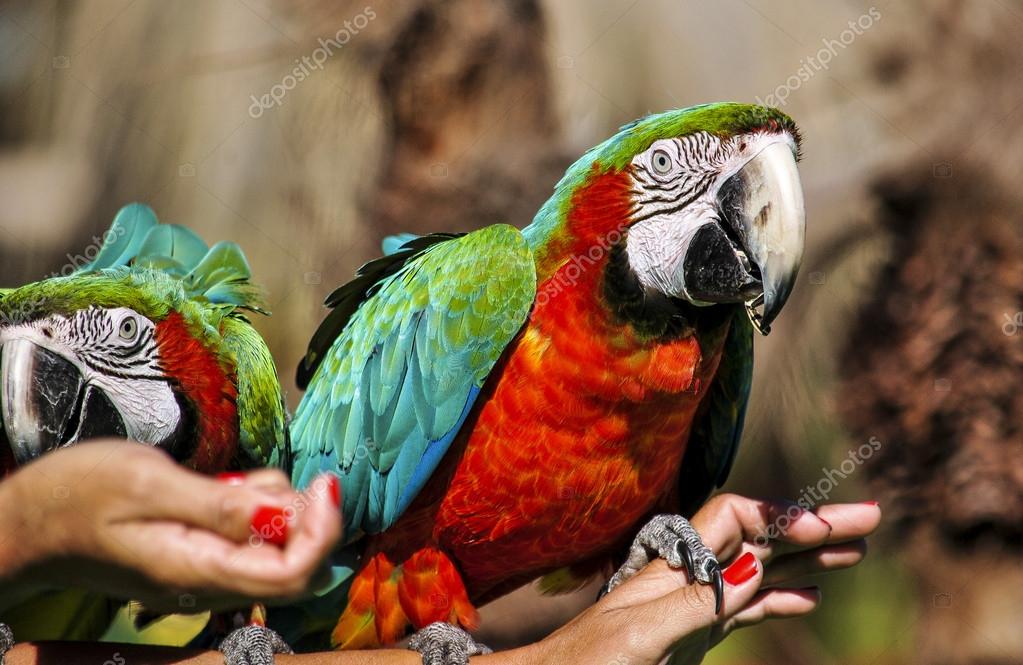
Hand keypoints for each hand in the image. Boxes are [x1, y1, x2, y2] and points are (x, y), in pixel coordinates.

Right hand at [0, 440, 340, 612]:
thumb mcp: (151, 485)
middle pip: (294, 564)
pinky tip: (222, 486)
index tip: (323, 483)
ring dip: (273, 505)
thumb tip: (288, 514)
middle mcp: (208, 582)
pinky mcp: (197, 555)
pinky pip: (247, 537)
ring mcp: (203, 572)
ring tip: (229, 479)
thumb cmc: (77, 496)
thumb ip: (222, 505)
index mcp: (199, 570)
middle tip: (265, 476)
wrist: (26, 521)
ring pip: (273, 547)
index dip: (324, 532)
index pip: (294, 574)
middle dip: (302, 515)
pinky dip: (251, 506)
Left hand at [511, 494, 880, 664]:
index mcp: (672, 564)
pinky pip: (746, 609)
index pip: (734, 518)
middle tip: (872, 518)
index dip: (780, 516)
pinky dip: (780, 600)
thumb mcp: (639, 637)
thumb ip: (695, 603)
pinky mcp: (694, 635)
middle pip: (758, 537)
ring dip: (807, 558)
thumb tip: (755, 566)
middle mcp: (687, 575)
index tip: (822, 526)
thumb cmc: (586, 663)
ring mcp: (693, 604)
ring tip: (856, 552)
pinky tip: (810, 597)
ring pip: (761, 571)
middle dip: (813, 527)